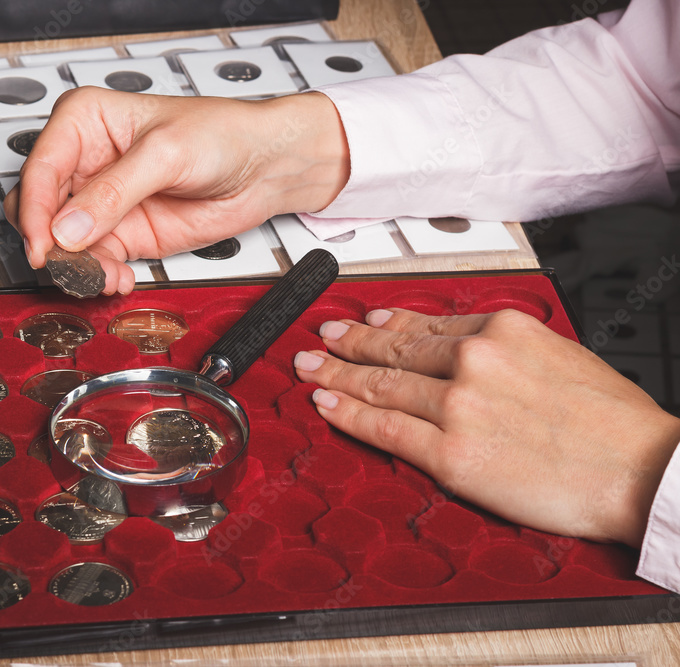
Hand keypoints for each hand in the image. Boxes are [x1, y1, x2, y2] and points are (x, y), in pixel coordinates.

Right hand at [4, 87, 348, 293]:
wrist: (263, 167)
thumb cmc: (222, 135)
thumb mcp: (165, 153)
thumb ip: (114, 191)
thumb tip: (68, 228)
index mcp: (85, 121)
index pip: (40, 168)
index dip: (35, 210)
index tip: (43, 243)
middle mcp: (86, 161)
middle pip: (39, 208)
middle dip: (51, 242)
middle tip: (71, 263)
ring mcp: (102, 201)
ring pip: (61, 242)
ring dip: (77, 266)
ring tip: (104, 274)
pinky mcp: (122, 232)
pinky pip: (92, 261)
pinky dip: (99, 275)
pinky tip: (118, 277)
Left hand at [293, 307, 679, 546]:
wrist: (644, 469)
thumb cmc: (614, 421)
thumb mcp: (559, 353)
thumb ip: (504, 348)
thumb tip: (462, 343)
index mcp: (503, 330)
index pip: (427, 323)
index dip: (388, 323)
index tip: (366, 320)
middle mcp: (475, 360)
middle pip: (395, 349)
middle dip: (350, 343)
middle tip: (321, 338)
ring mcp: (459, 407)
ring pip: (381, 385)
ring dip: (338, 374)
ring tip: (312, 367)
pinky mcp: (452, 454)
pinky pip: (386, 429)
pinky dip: (350, 414)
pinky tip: (327, 404)